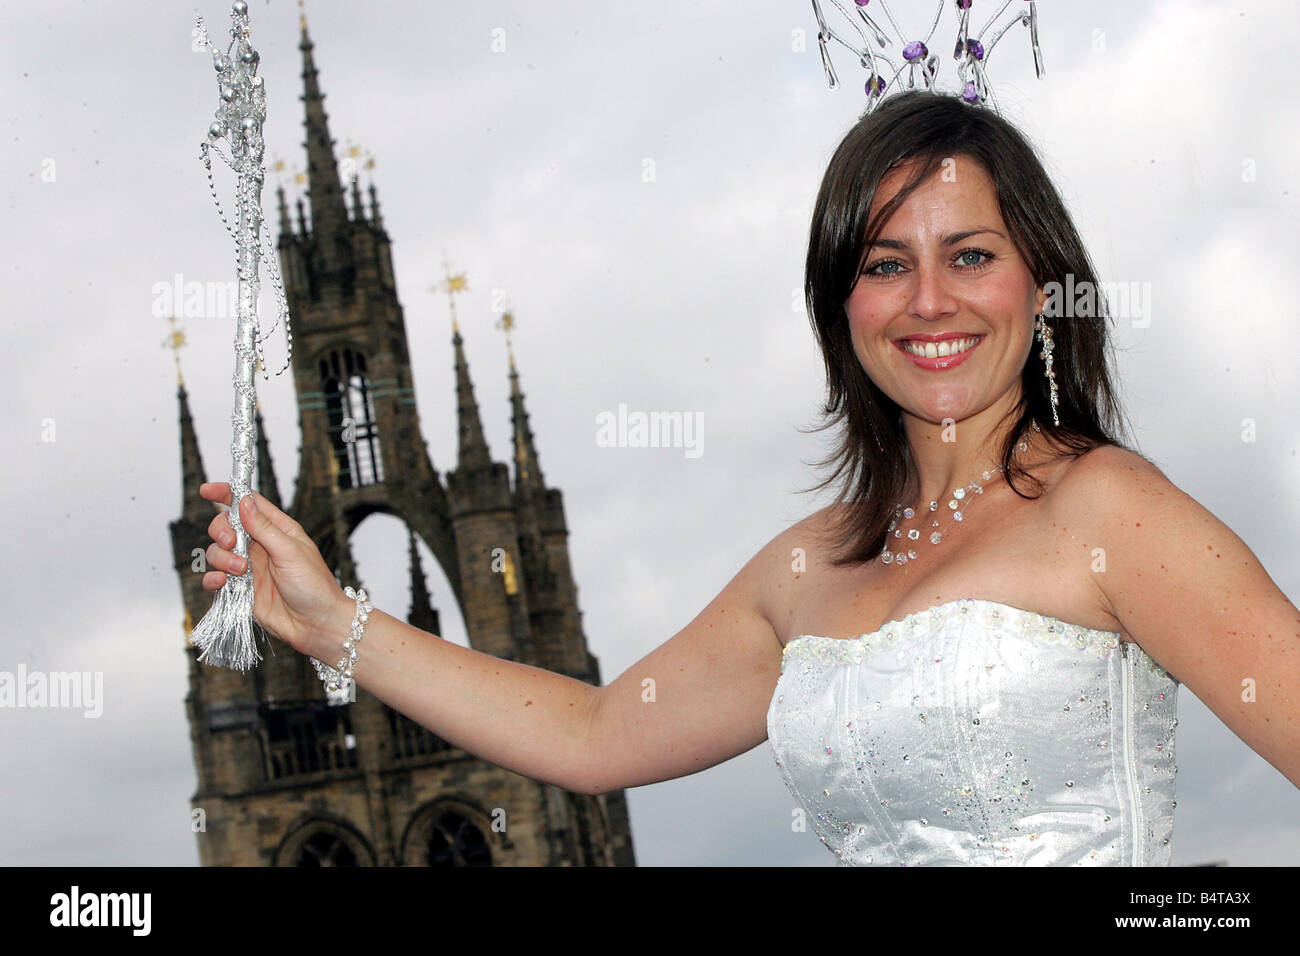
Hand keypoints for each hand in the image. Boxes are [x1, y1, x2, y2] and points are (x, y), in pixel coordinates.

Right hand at [198, 482, 349, 656]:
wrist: (316, 623)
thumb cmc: (313, 585)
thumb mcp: (290, 551)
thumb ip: (264, 528)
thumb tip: (244, 502)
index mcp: (277, 529)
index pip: (249, 504)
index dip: (227, 494)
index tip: (207, 490)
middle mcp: (260, 546)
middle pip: (226, 526)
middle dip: (221, 530)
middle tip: (231, 542)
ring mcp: (248, 567)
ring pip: (217, 552)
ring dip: (222, 558)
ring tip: (240, 571)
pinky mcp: (239, 589)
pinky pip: (215, 579)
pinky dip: (212, 578)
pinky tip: (221, 582)